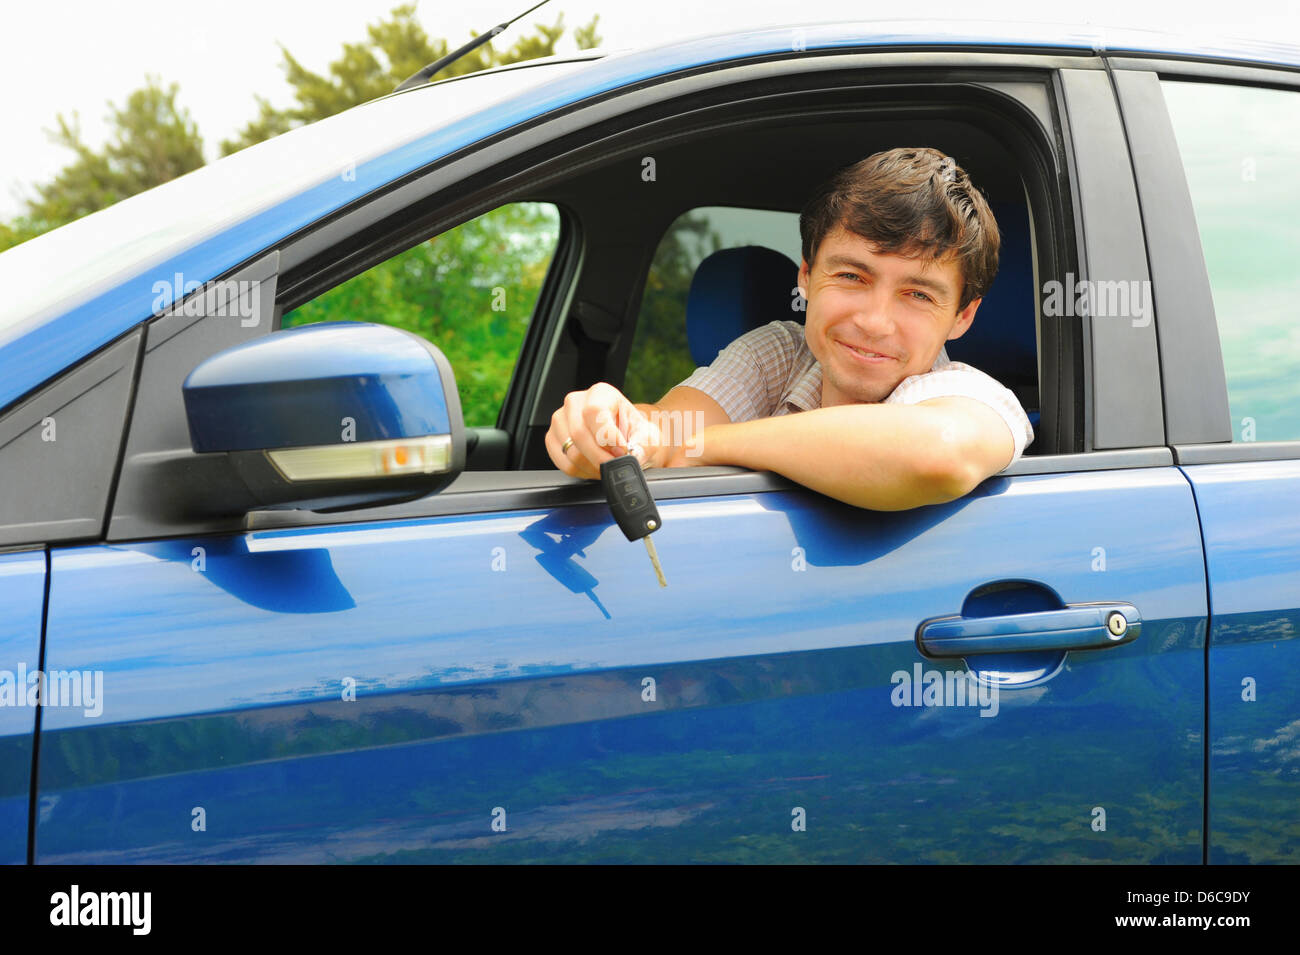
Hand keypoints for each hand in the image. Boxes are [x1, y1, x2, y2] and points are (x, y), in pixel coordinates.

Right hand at [545, 382, 662, 478]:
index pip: (594, 412)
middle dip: (600, 457)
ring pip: (571, 452)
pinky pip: (563, 463)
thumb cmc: (636, 433)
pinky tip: (594, 467)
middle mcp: (576, 402)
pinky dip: (582, 471)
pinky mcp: (552, 439)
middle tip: (615, 465)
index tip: (622, 451)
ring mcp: (560, 420)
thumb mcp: (648, 436)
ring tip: (607, 466)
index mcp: (600, 393)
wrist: (627, 437)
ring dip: (592, 467)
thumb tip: (631, 456)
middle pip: (579, 434)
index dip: (607, 436)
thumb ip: (642, 446)